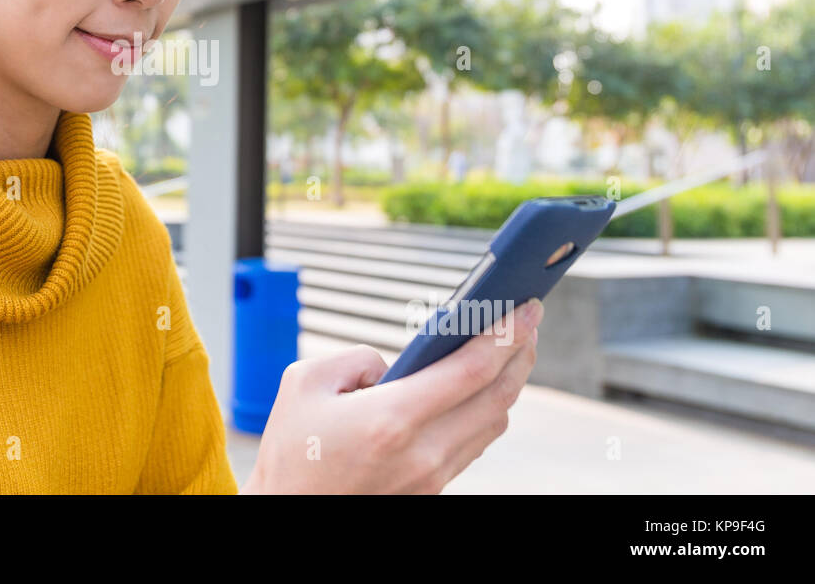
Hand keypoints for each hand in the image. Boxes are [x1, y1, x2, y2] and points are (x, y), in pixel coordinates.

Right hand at [240, 298, 542, 493]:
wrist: (287, 511)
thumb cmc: (290, 451)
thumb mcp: (304, 383)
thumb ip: (356, 359)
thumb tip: (393, 365)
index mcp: (390, 420)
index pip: (471, 371)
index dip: (505, 335)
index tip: (526, 307)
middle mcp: (422, 453)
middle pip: (497, 398)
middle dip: (520, 352)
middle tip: (529, 319)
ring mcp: (430, 477)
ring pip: (492, 424)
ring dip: (508, 383)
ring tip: (511, 349)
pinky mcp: (430, 491)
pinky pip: (473, 444)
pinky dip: (486, 410)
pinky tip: (482, 389)